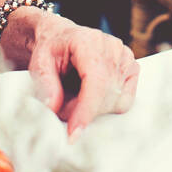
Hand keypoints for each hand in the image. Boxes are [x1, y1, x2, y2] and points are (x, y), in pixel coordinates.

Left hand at [28, 14, 138, 137]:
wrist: (62, 37)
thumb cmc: (52, 49)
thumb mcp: (39, 64)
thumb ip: (46, 85)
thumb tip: (54, 108)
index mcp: (89, 41)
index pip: (96, 81)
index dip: (87, 110)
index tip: (73, 133)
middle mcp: (112, 47)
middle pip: (107, 94)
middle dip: (83, 111)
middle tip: (62, 109)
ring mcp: (125, 57)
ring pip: (117, 100)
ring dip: (94, 109)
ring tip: (75, 97)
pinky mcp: (132, 68)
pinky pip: (125, 99)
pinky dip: (106, 105)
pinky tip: (91, 95)